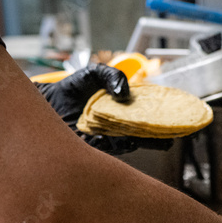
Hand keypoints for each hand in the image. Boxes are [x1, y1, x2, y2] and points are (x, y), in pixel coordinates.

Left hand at [35, 65, 172, 154]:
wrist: (46, 100)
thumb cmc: (71, 88)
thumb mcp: (94, 73)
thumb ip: (112, 75)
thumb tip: (125, 93)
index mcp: (123, 112)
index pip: (147, 119)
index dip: (162, 122)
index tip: (175, 122)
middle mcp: (117, 129)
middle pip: (143, 137)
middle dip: (156, 140)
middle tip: (168, 139)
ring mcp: (105, 140)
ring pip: (125, 145)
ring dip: (132, 142)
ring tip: (135, 138)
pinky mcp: (90, 149)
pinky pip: (102, 149)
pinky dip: (104, 143)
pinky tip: (100, 135)